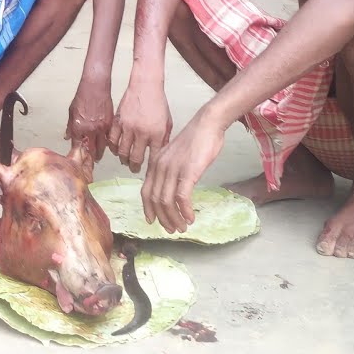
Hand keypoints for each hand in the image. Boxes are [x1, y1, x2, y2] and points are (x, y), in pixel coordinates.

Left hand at [65, 80, 113, 162]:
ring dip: (100, 152)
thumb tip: (67, 136)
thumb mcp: (71, 112)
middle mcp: (90, 130)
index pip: (77, 145)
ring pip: (102, 145)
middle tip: (92, 160)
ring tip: (99, 155)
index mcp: (78, 128)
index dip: (78, 152)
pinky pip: (109, 137)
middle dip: (91, 156)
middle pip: (91, 149)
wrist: (95, 87)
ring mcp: (101, 128)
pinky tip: (106, 144)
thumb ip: (70, 126)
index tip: (79, 157)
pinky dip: (108, 142)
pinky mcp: (110, 124)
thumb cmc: (82, 97)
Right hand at [107, 80, 172, 172]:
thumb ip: (164, 138)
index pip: (152, 157)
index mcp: (157, 134)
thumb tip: (159, 153)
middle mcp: (142, 133)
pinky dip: (113, 147)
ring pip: (122, 152)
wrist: (145, 85)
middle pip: (135, 158)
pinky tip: (116, 149)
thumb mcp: (167, 121)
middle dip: (134, 166)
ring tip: (125, 161)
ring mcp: (128, 128)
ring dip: (123, 159)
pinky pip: (112, 140)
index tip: (147, 170)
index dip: (149, 166)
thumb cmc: (158, 102)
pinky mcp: (118, 122)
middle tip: (134, 169)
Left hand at [141, 114, 226, 233]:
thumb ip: (169, 169)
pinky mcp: (188, 172)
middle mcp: (160, 167)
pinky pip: (182, 198)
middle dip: (162, 218)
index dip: (148, 209)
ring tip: (182, 227)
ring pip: (167, 201)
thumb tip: (171, 187)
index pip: (146, 191)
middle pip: (155, 200)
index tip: (153, 221)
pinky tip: (191, 218)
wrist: (207, 124)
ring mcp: (173, 169)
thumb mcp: (176, 155)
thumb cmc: (196, 139)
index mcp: (156, 163)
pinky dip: (185, 211)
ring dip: (174, 218)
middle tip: (171, 229)